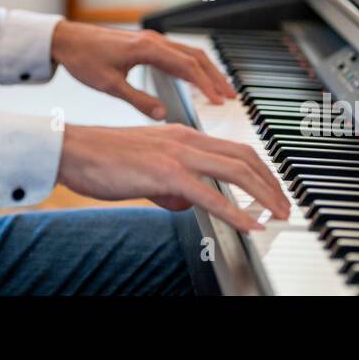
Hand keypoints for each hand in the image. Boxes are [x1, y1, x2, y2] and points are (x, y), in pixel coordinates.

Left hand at [50, 21, 234, 119]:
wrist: (67, 40)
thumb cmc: (85, 60)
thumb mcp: (110, 85)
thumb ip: (138, 100)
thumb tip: (163, 115)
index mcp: (148, 49)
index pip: (188, 67)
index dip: (207, 85)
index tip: (220, 102)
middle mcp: (154, 41)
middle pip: (195, 58)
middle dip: (215, 77)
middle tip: (232, 97)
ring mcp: (151, 41)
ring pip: (189, 54)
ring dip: (207, 71)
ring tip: (222, 90)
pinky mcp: (146, 44)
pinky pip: (178, 54)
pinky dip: (193, 67)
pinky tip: (198, 80)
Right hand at [57, 124, 290, 231]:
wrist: (73, 149)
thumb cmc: (101, 158)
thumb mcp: (144, 169)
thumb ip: (169, 185)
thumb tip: (187, 202)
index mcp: (181, 134)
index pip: (233, 148)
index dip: (260, 169)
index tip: (272, 189)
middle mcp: (185, 139)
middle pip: (244, 156)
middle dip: (272, 182)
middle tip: (285, 205)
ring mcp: (177, 154)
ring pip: (236, 170)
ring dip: (264, 194)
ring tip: (278, 214)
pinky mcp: (165, 174)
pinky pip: (210, 195)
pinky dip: (236, 211)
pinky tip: (250, 224)